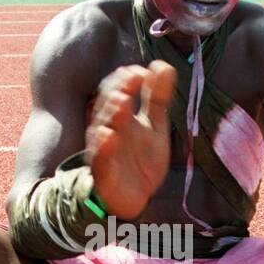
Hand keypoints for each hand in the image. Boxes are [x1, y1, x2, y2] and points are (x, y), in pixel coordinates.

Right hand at [86, 61, 176, 218]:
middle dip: (119, 90)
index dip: (128, 80)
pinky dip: (103, 147)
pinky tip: (109, 136)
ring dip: (112, 114)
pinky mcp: (103, 172)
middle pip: (108, 105)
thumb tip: (163, 65)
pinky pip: (100, 158)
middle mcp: (109, 129)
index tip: (142, 71)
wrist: (133, 198)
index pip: (118, 90)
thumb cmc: (140, 158)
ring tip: (122, 101)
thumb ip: (157, 98)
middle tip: (132, 77)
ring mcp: (104, 150)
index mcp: (121, 117)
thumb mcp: (155, 126)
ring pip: (102, 128)